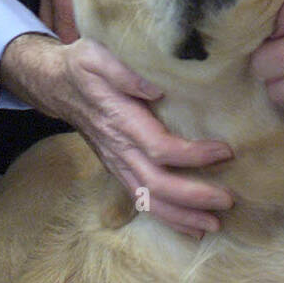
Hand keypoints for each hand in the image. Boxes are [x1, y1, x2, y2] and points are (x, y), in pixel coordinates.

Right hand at [0, 33, 234, 236]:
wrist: (55, 86)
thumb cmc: (81, 68)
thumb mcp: (96, 56)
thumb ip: (123, 72)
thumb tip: (155, 89)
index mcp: (120, 121)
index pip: (159, 147)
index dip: (192, 155)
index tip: (225, 151)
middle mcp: (119, 149)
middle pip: (156, 184)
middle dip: (193, 196)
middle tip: (228, 200)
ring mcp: (117, 163)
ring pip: (148, 200)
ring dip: (181, 216)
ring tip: (214, 225)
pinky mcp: (118, 169)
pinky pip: (141, 200)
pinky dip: (167, 217)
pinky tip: (190, 226)